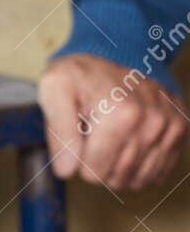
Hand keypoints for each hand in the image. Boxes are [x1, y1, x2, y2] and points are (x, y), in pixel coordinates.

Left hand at [38, 54, 187, 191]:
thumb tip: (67, 170)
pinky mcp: (180, 130)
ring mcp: (170, 127)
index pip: (95, 170)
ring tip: (107, 141)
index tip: (74, 142)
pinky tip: (126, 146)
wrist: (116, 52)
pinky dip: (140, 167)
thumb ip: (58, 132)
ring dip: (118, 169)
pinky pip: (160, 171)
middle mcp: (153, 122)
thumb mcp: (55, 90)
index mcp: (121, 114)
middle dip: (97, 166)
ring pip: (139, 178)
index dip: (78, 162)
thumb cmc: (82, 74)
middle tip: (89, 140)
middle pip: (118, 177)